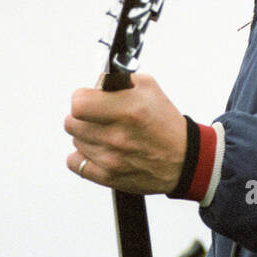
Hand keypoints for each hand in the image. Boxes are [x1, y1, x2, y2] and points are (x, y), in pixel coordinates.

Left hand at [65, 73, 187, 193]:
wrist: (183, 159)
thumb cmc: (165, 124)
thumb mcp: (149, 88)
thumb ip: (118, 80)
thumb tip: (95, 84)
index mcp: (127, 110)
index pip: (78, 103)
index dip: (83, 98)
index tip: (91, 99)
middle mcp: (117, 135)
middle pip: (72, 122)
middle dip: (84, 116)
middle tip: (99, 117)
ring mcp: (110, 159)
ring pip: (76, 140)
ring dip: (87, 135)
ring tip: (107, 134)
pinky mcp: (107, 176)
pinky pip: (74, 162)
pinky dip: (83, 156)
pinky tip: (99, 150)